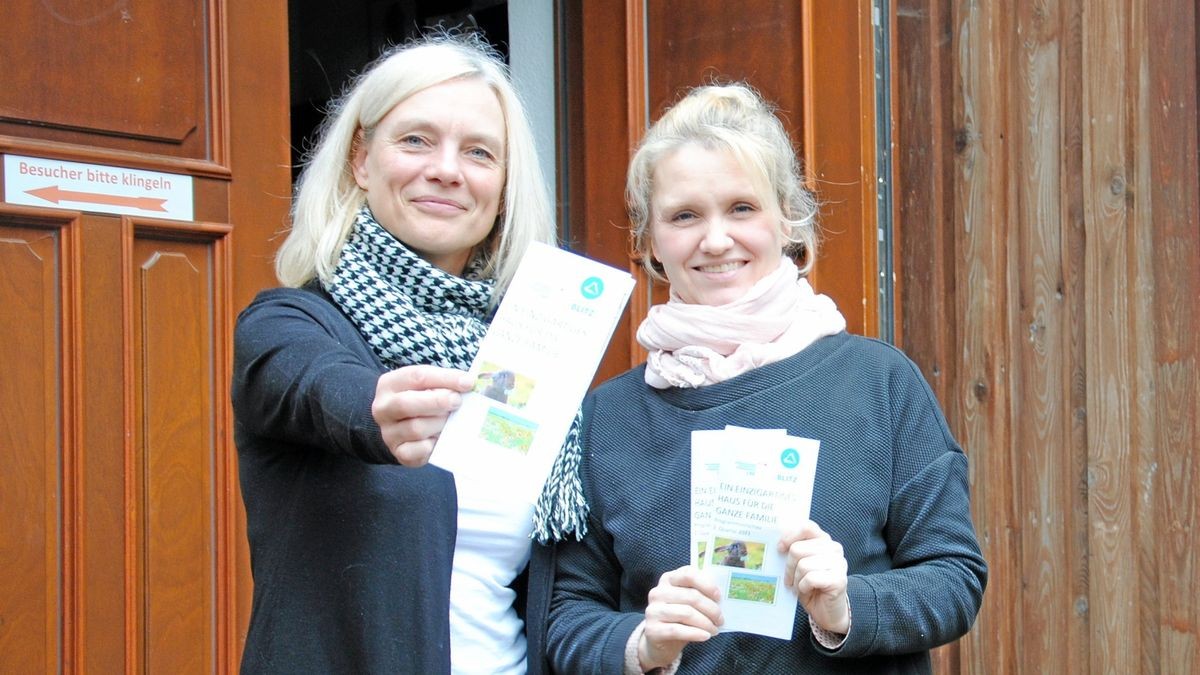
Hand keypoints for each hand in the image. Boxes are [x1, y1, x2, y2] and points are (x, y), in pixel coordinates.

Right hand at [371, 365, 474, 465]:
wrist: (403, 428)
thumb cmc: (421, 400)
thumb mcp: (427, 385)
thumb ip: (444, 383)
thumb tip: (467, 383)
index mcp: (389, 384)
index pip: (417, 377)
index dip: (445, 378)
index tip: (468, 382)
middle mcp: (383, 408)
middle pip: (407, 404)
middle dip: (437, 402)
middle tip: (457, 402)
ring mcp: (389, 433)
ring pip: (416, 428)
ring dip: (440, 424)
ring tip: (450, 420)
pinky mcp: (400, 453)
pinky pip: (421, 449)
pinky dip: (436, 443)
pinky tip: (442, 437)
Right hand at [638, 566, 722, 669]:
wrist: (660, 640)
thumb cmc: (679, 617)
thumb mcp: (688, 602)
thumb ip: (700, 594)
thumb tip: (721, 597)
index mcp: (668, 579)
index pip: (688, 574)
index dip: (707, 585)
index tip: (719, 597)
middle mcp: (658, 592)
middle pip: (691, 596)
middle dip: (711, 609)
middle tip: (720, 620)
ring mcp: (653, 610)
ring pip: (686, 613)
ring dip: (706, 623)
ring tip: (714, 630)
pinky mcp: (652, 629)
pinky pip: (678, 630)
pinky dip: (695, 633)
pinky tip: (705, 636)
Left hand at [778, 520, 849, 634]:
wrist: (827, 610)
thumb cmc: (810, 585)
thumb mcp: (800, 563)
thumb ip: (795, 549)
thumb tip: (778, 543)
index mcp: (824, 540)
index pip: (806, 528)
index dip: (790, 536)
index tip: (780, 548)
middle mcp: (834, 548)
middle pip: (798, 549)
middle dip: (789, 567)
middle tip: (789, 578)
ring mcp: (839, 563)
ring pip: (803, 565)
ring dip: (796, 579)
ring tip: (799, 585)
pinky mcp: (839, 580)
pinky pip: (810, 579)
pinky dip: (803, 587)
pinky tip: (807, 590)